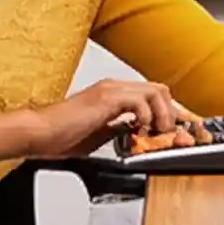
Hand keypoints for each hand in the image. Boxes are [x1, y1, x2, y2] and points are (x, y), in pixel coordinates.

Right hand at [24, 79, 191, 157]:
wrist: (39, 134)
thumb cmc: (60, 136)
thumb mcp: (99, 135)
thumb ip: (119, 130)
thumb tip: (138, 136)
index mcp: (114, 96)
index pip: (154, 98)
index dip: (173, 115)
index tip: (184, 131)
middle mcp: (115, 89)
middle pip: (160, 90)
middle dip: (174, 114)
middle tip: (178, 135)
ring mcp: (111, 91)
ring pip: (155, 91)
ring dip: (164, 115)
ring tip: (160, 133)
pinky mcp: (105, 98)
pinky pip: (139, 99)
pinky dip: (147, 115)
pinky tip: (141, 129)